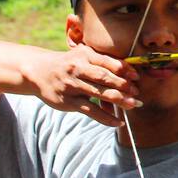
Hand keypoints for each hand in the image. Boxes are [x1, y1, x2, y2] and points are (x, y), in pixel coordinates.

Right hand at [21, 46, 141, 126]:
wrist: (39, 72)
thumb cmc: (69, 63)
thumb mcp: (83, 56)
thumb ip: (103, 62)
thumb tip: (130, 72)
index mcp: (84, 55)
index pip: (108, 62)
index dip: (124, 69)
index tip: (137, 77)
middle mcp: (77, 69)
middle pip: (104, 78)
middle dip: (124, 86)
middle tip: (138, 93)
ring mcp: (72, 86)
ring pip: (99, 94)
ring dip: (119, 101)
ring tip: (133, 105)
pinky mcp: (68, 102)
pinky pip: (91, 111)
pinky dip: (106, 118)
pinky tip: (118, 122)